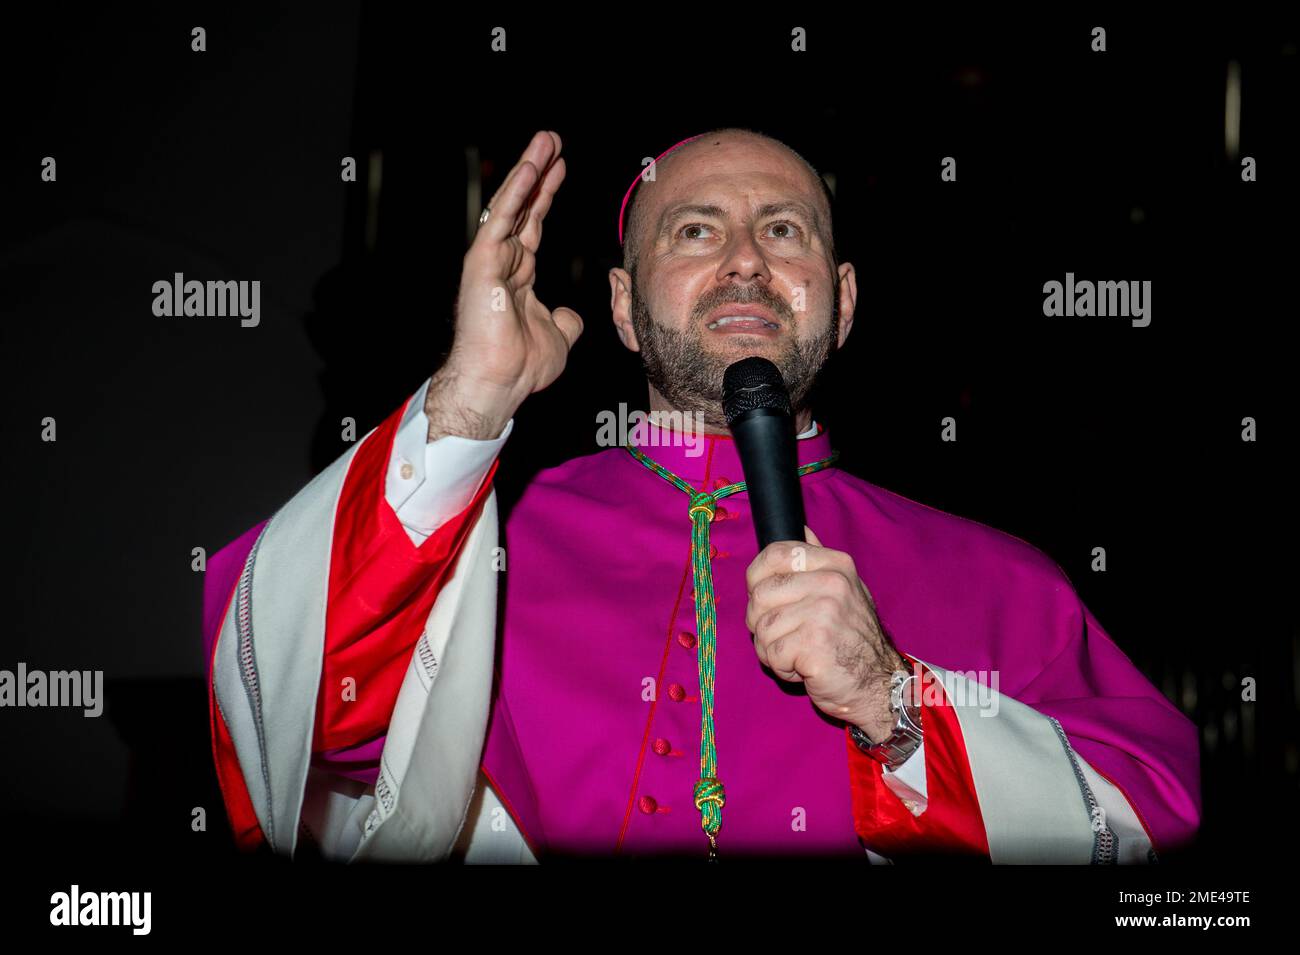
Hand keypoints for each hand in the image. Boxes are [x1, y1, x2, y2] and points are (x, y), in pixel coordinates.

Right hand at [427, 130, 583, 439]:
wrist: (499, 382)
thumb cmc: (522, 366)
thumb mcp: (558, 337)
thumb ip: (564, 320)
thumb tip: (570, 315)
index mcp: (517, 277)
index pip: (533, 225)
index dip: (546, 196)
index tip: (561, 167)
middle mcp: (502, 263)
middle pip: (522, 207)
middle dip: (538, 172)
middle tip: (552, 140)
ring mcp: (490, 261)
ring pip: (511, 205)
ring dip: (528, 170)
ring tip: (545, 140)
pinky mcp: (482, 262)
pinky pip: (502, 220)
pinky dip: (517, 193)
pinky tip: (531, 168)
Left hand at [744, 526, 906, 740]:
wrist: (879, 683)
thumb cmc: (851, 639)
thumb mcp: (843, 589)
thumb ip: (817, 560)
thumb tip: (799, 528)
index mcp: (835, 564)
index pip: (774, 553)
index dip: (756, 578)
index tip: (766, 598)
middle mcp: (832, 583)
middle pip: (759, 594)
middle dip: (762, 622)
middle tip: (787, 636)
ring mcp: (824, 613)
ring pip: (762, 627)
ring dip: (772, 649)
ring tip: (799, 653)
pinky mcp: (815, 644)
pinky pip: (772, 653)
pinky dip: (782, 667)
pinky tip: (805, 667)